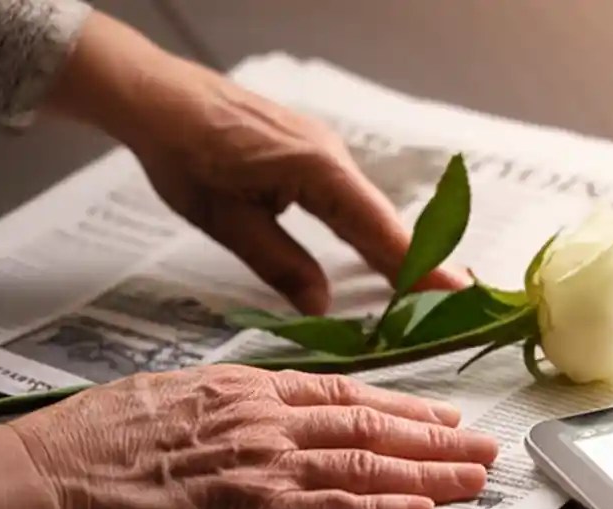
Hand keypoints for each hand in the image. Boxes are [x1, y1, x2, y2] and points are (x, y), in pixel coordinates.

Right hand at [0, 366, 496, 508]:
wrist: (52, 476)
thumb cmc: (98, 436)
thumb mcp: (177, 391)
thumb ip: (234, 401)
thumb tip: (268, 406)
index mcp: (250, 389)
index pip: (347, 394)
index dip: (403, 405)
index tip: (441, 414)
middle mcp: (267, 419)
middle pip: (373, 426)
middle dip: (436, 437)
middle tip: (483, 445)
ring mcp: (263, 464)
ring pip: (367, 464)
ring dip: (430, 472)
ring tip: (474, 478)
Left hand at [46, 13, 465, 314]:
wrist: (157, 97)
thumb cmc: (183, 155)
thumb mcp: (226, 221)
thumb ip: (280, 264)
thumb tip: (322, 306)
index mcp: (317, 171)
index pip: (379, 229)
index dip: (418, 265)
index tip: (454, 291)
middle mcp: (331, 156)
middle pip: (383, 220)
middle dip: (417, 262)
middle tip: (455, 300)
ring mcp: (323, 151)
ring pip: (367, 209)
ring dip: (393, 248)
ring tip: (426, 287)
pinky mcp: (310, 152)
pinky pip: (350, 197)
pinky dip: (368, 229)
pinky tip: (377, 252)